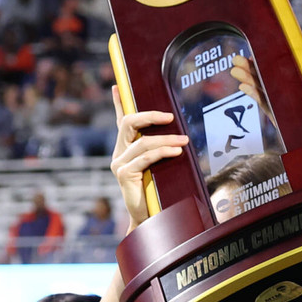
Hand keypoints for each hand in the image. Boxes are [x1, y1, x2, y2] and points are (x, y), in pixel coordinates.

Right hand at [110, 86, 189, 228]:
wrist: (151, 216)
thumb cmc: (160, 189)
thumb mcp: (162, 165)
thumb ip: (163, 149)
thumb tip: (180, 135)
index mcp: (126, 147)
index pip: (122, 120)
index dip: (119, 102)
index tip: (118, 85)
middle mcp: (119, 152)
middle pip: (129, 124)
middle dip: (149, 115)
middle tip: (170, 116)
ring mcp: (119, 163)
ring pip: (141, 142)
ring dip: (166, 139)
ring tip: (184, 140)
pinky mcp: (124, 174)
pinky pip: (144, 157)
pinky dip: (162, 152)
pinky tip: (176, 151)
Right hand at [230, 56, 301, 134]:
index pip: (283, 71)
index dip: (268, 62)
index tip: (255, 55)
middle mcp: (291, 95)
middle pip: (268, 79)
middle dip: (251, 69)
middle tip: (237, 60)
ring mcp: (285, 107)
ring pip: (263, 90)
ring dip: (249, 80)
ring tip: (236, 71)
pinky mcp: (281, 119)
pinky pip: (266, 105)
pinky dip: (255, 96)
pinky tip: (245, 87)